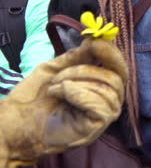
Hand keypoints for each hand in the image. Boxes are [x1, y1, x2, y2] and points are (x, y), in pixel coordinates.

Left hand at [0, 38, 127, 167]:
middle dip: (83, 70)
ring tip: (55, 89)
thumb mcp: (56, 69)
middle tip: (59, 76)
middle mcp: (107, 102)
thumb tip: (97, 40)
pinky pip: (100, 104)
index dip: (112, 55)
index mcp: (100, 88)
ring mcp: (104, 116)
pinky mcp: (96, 127)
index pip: (120, 70)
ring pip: (108, 89)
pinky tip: (62, 95)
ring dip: (76, 82)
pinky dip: (78, 94)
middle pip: (115, 77)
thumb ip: (78, 56)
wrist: (13, 123)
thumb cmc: (33, 99)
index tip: (96, 42)